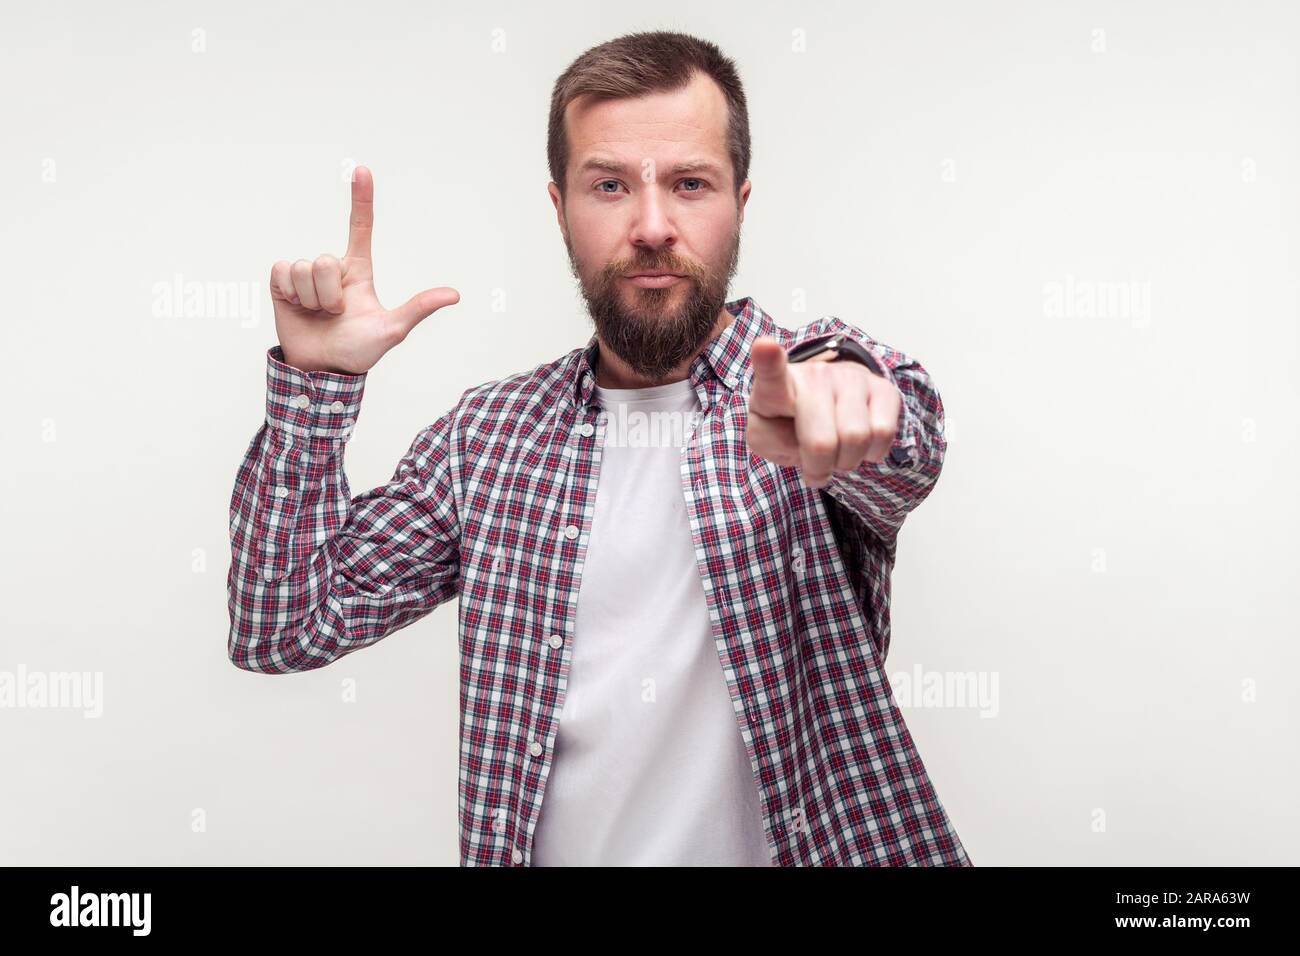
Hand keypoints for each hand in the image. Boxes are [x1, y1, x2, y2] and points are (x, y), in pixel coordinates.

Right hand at [269, 165, 459, 373]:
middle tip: (336, 314)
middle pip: (326, 260)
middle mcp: (333, 269)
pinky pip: (283, 272)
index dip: (361, 199)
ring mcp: (307, 276)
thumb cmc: (359, 351)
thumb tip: (454, 294)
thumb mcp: (392, 329)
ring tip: (319, 315)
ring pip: (306, 268)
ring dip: (312, 299)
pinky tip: (298, 308)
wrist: (321, 370)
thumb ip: (418, 308)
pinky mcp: (283, 283)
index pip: (361, 228)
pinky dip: (291, 294)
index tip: (362, 171)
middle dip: (330, 294)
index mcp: (359, 271)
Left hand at [746, 335, 901, 487]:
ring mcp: (851, 378)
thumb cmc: (788, 424)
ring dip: (847, 462)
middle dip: (820, 467)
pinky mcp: (882, 387)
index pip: (772, 372)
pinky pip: (884, 434)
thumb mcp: (765, 437)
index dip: (768, 359)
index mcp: (776, 386)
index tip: (765, 345)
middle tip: (815, 464)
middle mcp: (816, 375)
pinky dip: (872, 453)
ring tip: (837, 451)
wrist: (823, 408)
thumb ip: (772, 441)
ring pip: (857, 439)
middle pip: (822, 442)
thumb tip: (810, 440)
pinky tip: (859, 443)